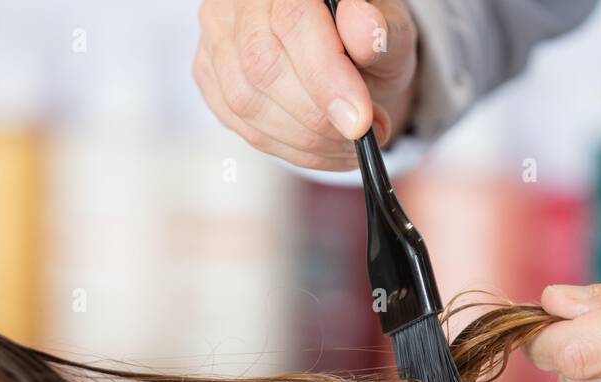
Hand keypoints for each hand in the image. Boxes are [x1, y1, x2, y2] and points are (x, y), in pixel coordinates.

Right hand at [194, 0, 418, 170]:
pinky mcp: (209, 74)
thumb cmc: (364, 38)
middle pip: (263, 67)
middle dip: (318, 117)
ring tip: (347, 144)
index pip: (293, 22)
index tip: (360, 122)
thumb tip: (365, 30)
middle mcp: (238, 1)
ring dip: (305, 140)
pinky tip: (321, 148)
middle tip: (362, 133)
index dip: (326, 78)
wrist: (342, 52)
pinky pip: (241, 124)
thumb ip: (382, 32)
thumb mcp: (390, 30)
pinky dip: (288, 148)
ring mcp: (216, 37)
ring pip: (247, 103)